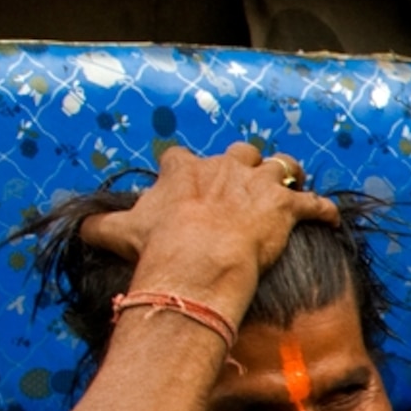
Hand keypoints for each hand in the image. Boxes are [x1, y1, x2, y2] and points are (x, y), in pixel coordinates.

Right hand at [78, 143, 337, 313]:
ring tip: (291, 182)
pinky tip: (330, 218)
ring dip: (288, 173)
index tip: (185, 184)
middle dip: (243, 165)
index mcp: (185, 170)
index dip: (185, 170)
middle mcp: (224, 168)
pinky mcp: (287, 207)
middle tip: (245, 183)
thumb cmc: (159, 246)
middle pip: (239, 153)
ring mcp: (259, 185)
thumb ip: (97, 226)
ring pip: (282, 165)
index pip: (181, 158)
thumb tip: (80, 229)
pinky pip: (315, 205)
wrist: (200, 258)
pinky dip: (324, 212)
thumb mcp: (118, 233)